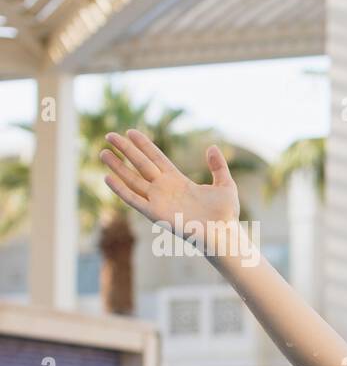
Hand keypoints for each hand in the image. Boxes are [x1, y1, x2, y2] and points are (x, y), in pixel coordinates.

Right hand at [101, 129, 240, 256]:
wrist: (223, 234)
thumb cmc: (225, 214)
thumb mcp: (225, 184)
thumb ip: (218, 166)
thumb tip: (212, 147)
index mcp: (179, 180)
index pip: (156, 158)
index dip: (143, 145)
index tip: (130, 131)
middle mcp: (165, 189)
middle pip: (140, 164)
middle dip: (125, 150)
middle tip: (109, 135)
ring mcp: (159, 201)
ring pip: (132, 180)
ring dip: (117, 167)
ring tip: (102, 152)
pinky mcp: (155, 214)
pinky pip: (133, 200)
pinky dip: (120, 190)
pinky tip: (107, 178)